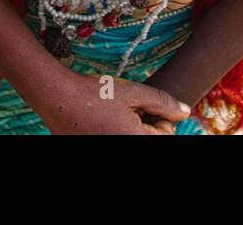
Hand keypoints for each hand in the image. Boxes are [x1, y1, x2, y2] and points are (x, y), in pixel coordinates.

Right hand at [35, 68, 188, 134]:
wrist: (57, 98)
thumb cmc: (95, 93)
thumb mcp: (133, 92)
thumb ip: (163, 102)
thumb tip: (184, 112)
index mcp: (137, 140)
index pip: (166, 135)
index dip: (156, 117)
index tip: (138, 106)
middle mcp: (124, 148)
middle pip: (148, 138)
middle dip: (142, 125)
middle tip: (123, 110)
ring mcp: (107, 149)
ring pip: (130, 138)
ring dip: (128, 129)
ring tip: (111, 116)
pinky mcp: (94, 148)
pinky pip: (114, 138)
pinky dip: (112, 132)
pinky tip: (101, 122)